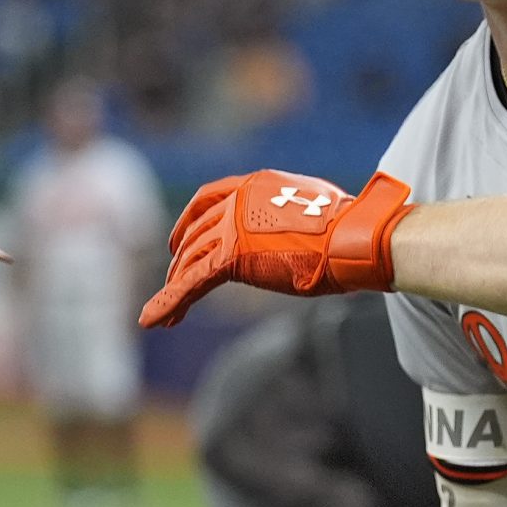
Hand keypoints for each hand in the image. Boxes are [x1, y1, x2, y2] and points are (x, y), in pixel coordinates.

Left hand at [138, 171, 413, 328]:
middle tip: (172, 284)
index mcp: (256, 186)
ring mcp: (232, 226)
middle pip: (196, 233)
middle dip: (181, 262)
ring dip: (174, 288)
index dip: (189, 220)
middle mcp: (238, 201)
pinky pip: (191, 283)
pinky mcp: (232, 257)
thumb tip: (304, 232)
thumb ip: (293, 217)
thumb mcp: (316, 212)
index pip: (210, 197)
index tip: (180, 239)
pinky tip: (152, 321)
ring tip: (161, 316)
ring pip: (190, 261)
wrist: (354, 239)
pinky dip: (168, 302)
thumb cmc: (351, 231)